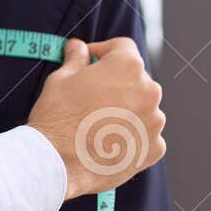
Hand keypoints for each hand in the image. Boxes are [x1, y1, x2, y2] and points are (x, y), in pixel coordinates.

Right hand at [26, 37, 166, 199]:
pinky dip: (131, 135)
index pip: (122, 47)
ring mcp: (154, 121)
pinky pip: (146, 134)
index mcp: (127, 66)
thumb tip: (78, 47)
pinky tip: (107, 141)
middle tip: (90, 96)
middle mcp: (149, 90)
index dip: (103, 51)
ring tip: (97, 123)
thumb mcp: (60, 79)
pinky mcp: (153, 147)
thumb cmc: (57, 117)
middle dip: (115, 83)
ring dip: (126, 109)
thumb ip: (76, 59)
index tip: (90, 61)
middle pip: (135, 78)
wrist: (57, 163)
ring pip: (142, 106)